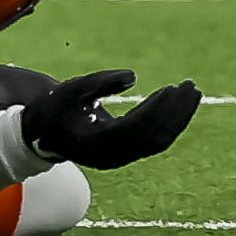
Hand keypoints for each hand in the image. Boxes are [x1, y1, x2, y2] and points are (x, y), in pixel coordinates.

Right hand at [20, 68, 202, 170]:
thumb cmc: (54, 109)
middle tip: (192, 87)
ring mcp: (121, 158)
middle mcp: (112, 156)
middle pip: (154, 138)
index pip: (135, 129)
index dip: (156, 109)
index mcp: (96, 144)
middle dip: (176, 113)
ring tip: (192, 92)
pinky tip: (173, 100)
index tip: (173, 88)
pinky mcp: (126, 153)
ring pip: (158, 141)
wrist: (43, 134)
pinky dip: (167, 120)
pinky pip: (153, 139)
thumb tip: (133, 77)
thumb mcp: (70, 90)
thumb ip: (99, 82)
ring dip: (177, 117)